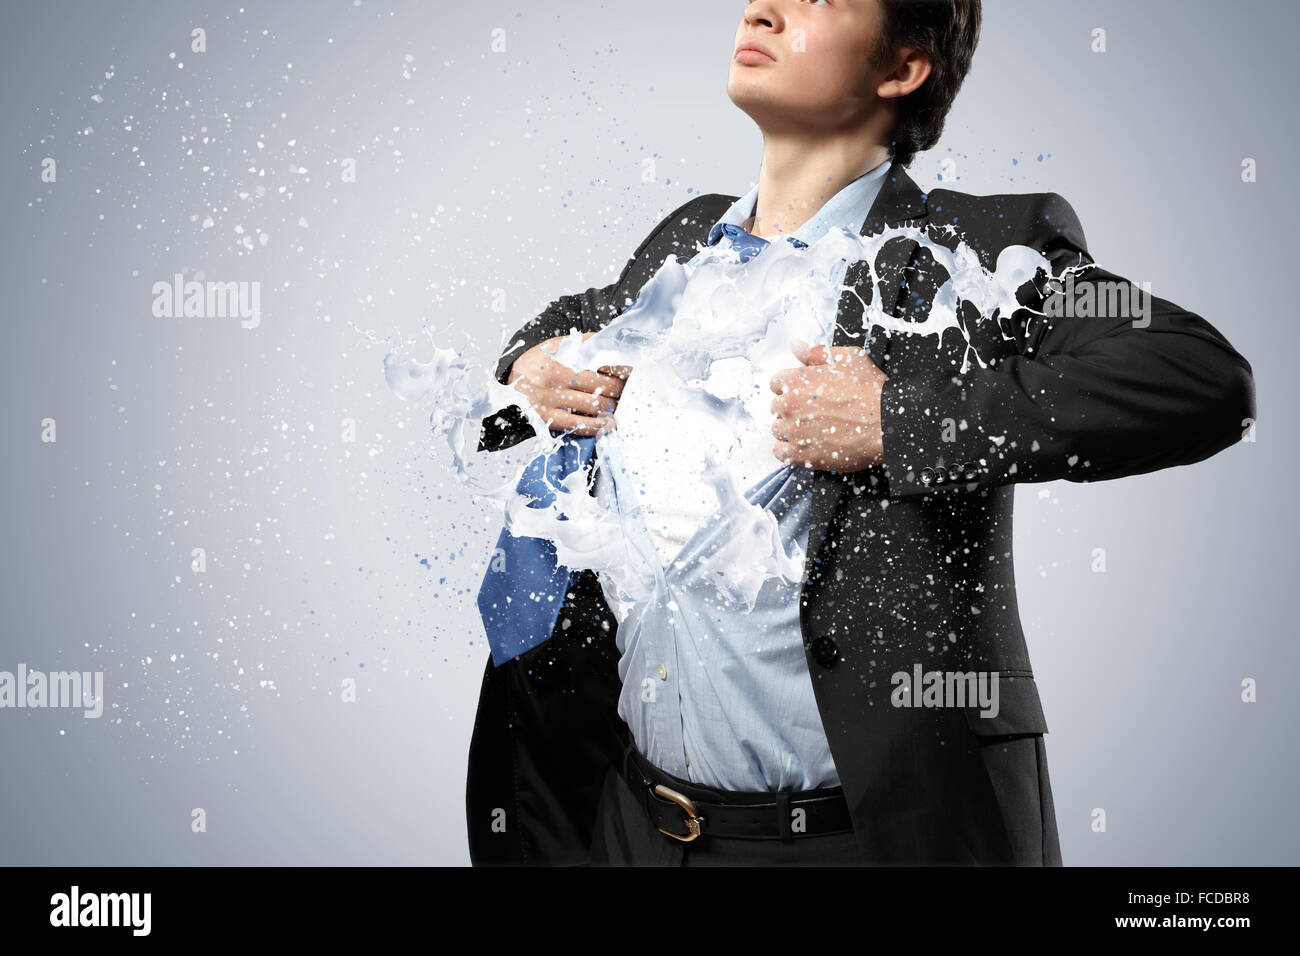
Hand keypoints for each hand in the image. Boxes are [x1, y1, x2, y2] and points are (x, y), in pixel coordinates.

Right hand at [508, 331, 631, 436]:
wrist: (507, 381)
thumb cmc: (538, 363)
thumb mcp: (557, 346)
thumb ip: (584, 343)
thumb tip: (613, 342)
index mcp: (563, 356)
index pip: (602, 361)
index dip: (622, 368)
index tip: (634, 372)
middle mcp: (558, 376)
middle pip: (602, 385)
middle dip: (621, 391)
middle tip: (631, 393)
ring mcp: (551, 398)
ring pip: (593, 405)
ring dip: (613, 408)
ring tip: (622, 408)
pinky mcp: (546, 417)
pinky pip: (576, 424)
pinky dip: (596, 426)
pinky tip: (608, 425)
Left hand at [769, 339, 886, 471]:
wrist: (888, 422)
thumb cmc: (871, 391)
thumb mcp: (848, 358)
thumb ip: (817, 353)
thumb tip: (798, 347)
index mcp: (796, 379)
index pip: (776, 383)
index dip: (790, 387)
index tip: (802, 393)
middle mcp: (790, 405)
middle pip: (776, 407)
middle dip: (791, 408)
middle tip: (812, 411)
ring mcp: (794, 431)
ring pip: (778, 430)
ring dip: (790, 429)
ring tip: (811, 429)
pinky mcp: (802, 455)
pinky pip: (780, 453)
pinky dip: (788, 450)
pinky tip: (803, 446)